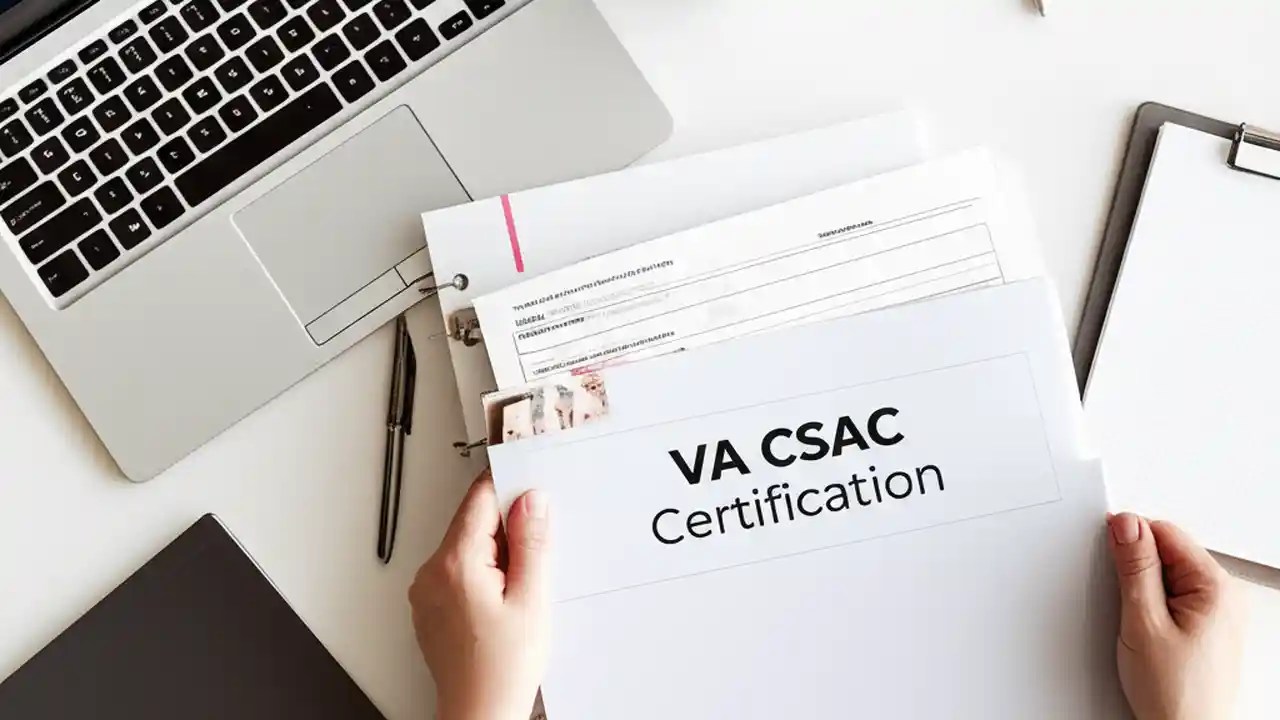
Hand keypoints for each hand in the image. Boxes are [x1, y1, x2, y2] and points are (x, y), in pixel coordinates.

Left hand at [410, 471, 550, 719]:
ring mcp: (426, 590)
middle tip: (534, 556)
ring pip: (466, 548)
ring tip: (518, 590)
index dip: (508, 487)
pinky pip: (457, 572)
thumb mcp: (532, 598)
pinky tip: (502, 602)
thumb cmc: (502, 669)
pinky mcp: (430, 606)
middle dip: (507, 529)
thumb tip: (531, 500)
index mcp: (455, 563)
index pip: (479, 499)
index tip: (531, 484)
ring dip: (496, 554)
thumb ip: (531, 542)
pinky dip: (482, 575)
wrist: (480, 713)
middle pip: (472, 523)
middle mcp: (432, 572)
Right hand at [1107, 513, 1246, 719]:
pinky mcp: (1205, 628)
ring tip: (1138, 626)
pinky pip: (1172, 599)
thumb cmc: (1175, 693)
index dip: (1129, 540)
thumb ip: (1135, 568)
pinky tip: (1147, 635)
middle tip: (1127, 606)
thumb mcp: (1143, 621)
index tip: (1109, 557)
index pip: (1165, 533)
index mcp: (1215, 586)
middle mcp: (1223, 595)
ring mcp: (1216, 613)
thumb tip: (1127, 525)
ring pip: (1167, 577)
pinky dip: (1152, 609)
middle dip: (1136, 570)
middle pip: (1167, 553)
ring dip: (1143, 591)